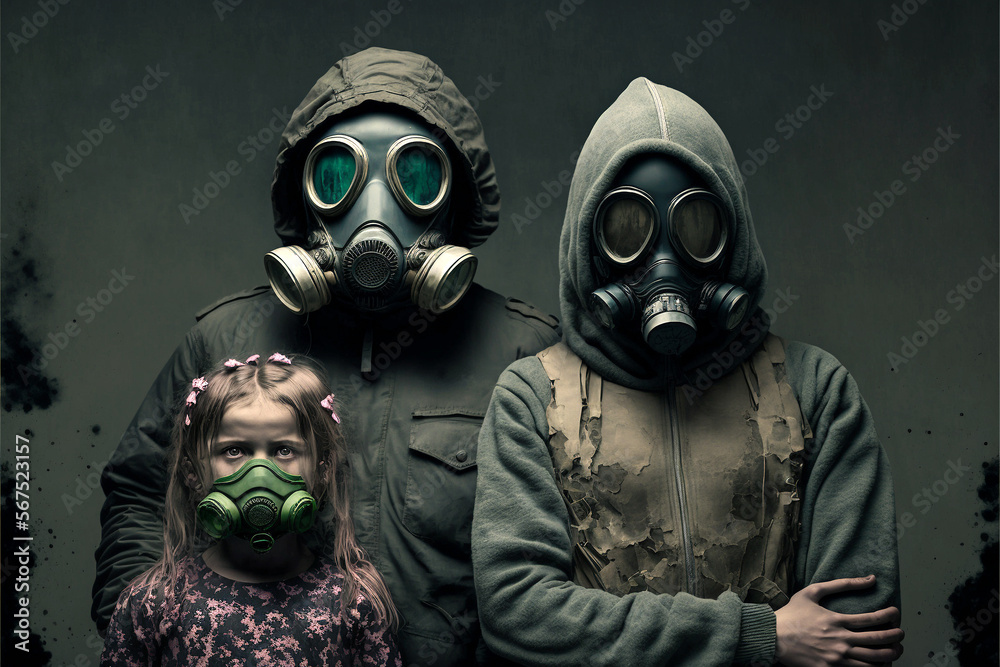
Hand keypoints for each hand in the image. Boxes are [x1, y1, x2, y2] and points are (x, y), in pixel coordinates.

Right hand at [774, 575, 903, 665]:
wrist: (773, 637)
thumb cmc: (792, 614)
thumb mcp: (812, 592)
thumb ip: (841, 584)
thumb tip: (870, 578)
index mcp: (837, 620)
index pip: (873, 619)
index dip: (889, 616)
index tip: (896, 613)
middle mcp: (840, 640)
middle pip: (879, 641)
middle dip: (896, 637)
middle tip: (901, 633)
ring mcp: (836, 657)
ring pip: (874, 661)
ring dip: (890, 655)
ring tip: (895, 650)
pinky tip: (878, 663)